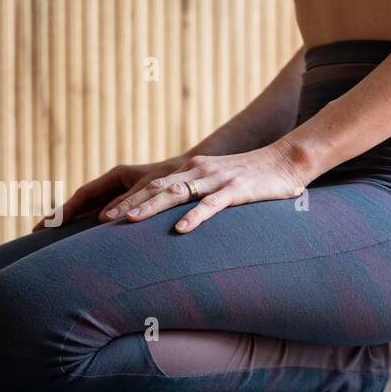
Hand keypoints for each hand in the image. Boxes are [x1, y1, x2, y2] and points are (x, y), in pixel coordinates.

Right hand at [32, 156, 186, 231]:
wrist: (196, 171)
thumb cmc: (176, 176)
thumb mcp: (151, 187)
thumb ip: (130, 200)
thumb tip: (106, 218)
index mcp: (118, 177)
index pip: (83, 195)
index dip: (63, 209)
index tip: (44, 223)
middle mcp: (117, 184)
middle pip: (82, 202)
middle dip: (61, 216)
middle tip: (38, 232)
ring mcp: (123, 194)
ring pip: (92, 209)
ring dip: (74, 221)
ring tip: (53, 238)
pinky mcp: (133, 204)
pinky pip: (107, 215)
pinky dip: (94, 225)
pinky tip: (86, 241)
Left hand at [106, 142, 308, 233]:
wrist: (288, 161)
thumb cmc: (256, 177)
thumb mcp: (221, 182)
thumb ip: (201, 194)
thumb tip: (181, 217)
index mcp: (192, 168)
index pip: (152, 184)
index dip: (127, 200)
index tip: (104, 216)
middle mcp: (198, 170)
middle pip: (156, 188)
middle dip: (128, 204)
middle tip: (102, 222)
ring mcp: (216, 180)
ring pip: (177, 194)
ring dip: (151, 208)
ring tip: (128, 223)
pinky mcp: (237, 191)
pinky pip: (212, 205)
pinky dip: (195, 217)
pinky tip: (181, 230)